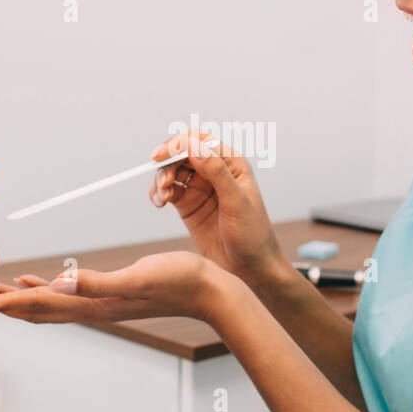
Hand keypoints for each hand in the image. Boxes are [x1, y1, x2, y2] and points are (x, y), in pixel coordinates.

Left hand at [0, 251, 234, 325]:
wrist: (210, 292)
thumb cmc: (180, 280)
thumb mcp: (139, 276)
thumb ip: (100, 282)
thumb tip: (60, 283)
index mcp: (93, 303)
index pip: (38, 306)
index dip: (4, 305)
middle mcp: (92, 306)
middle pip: (36, 310)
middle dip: (3, 307)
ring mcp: (101, 303)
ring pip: (48, 305)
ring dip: (20, 302)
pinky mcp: (110, 294)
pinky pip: (67, 296)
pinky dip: (44, 291)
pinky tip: (39, 282)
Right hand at [148, 130, 284, 285]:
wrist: (251, 269)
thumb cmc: (253, 235)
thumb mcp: (237, 203)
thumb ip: (217, 174)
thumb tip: (197, 148)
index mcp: (231, 164)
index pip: (201, 141)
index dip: (179, 144)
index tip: (162, 156)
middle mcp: (214, 172)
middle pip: (182, 154)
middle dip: (167, 164)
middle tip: (163, 184)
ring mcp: (200, 188)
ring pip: (172, 171)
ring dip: (162, 179)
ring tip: (162, 198)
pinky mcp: (189, 205)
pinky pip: (168, 190)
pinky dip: (159, 192)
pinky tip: (159, 202)